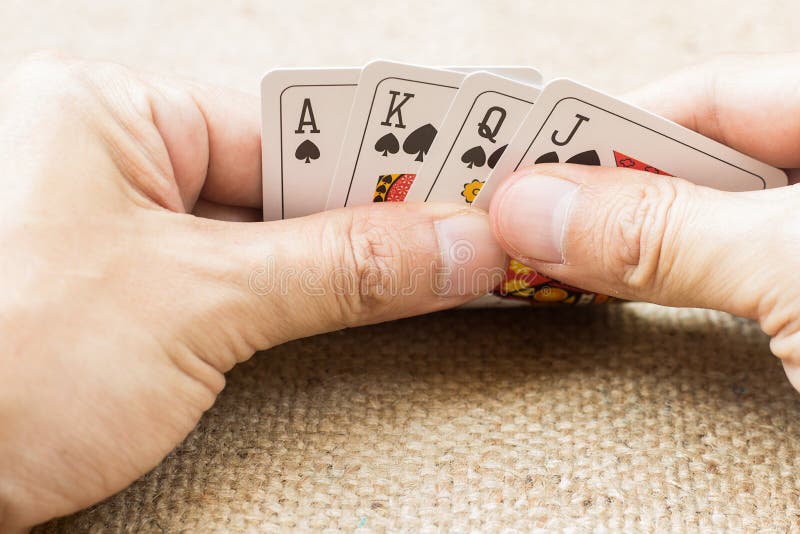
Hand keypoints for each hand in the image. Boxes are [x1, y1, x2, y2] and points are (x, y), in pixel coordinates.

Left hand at [0, 54, 504, 530]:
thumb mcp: (192, 302)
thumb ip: (336, 270)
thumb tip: (452, 245)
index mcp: (110, 117)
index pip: (284, 129)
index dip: (382, 162)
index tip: (465, 187)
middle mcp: (114, 166)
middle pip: (281, 184)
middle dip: (373, 217)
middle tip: (470, 234)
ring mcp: (122, 240)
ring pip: (266, 243)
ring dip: (343, 268)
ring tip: (436, 272)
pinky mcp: (128, 308)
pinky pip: (240, 290)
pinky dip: (302, 304)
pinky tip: (362, 309)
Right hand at [489, 53, 799, 391]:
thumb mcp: (798, 270)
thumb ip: (671, 235)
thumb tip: (540, 211)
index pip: (711, 94)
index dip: (609, 123)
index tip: (527, 163)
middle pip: (698, 160)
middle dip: (605, 188)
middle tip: (522, 214)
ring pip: (703, 225)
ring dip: (624, 245)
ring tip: (548, 254)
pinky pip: (723, 280)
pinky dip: (666, 287)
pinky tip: (620, 290)